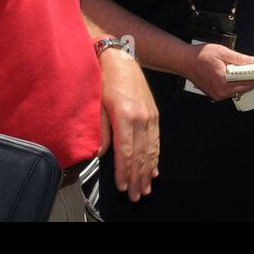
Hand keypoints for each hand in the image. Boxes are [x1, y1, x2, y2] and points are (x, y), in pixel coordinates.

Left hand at [98, 48, 159, 201]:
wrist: (120, 58)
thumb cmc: (106, 78)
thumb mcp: (97, 104)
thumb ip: (101, 130)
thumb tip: (101, 152)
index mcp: (125, 116)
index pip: (125, 152)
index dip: (124, 172)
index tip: (121, 186)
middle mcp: (141, 117)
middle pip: (141, 154)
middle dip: (138, 178)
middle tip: (135, 194)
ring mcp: (150, 115)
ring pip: (151, 149)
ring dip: (148, 170)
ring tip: (145, 187)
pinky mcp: (154, 113)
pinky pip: (156, 139)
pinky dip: (156, 156)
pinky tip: (155, 168)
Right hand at [185, 41, 253, 100]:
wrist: (184, 60)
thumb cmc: (199, 56)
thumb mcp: (222, 52)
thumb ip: (239, 58)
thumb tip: (252, 61)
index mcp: (223, 82)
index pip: (246, 83)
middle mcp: (220, 92)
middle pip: (243, 88)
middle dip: (251, 79)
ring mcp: (217, 95)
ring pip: (237, 90)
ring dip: (243, 82)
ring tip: (246, 71)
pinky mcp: (215, 94)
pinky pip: (229, 90)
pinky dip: (235, 83)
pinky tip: (236, 75)